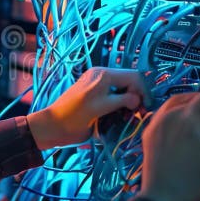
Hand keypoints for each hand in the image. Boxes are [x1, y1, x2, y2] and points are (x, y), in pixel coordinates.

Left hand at [27, 67, 148, 149]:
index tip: (146, 107)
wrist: (53, 126)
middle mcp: (101, 76)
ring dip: (129, 101)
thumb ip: (122, 100)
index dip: (143, 90)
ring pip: (123, 89)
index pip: (133, 76)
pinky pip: (114, 95)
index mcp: (103, 75)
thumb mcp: (101, 107)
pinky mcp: (94, 95)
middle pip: (129, 81)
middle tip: (139, 114)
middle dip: (137, 96)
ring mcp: (97, 85)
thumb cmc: (74, 117)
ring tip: (131, 116)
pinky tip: (121, 115)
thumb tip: (138, 99)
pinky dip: (120, 104)